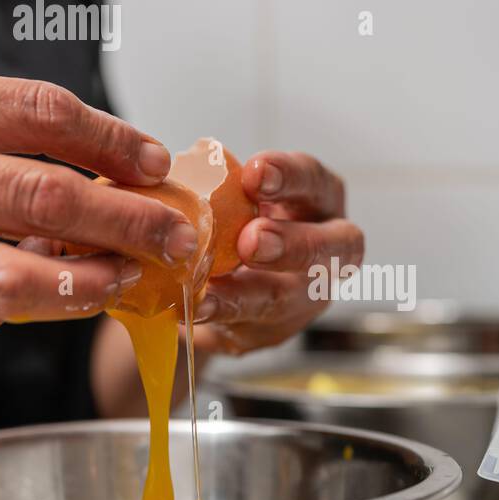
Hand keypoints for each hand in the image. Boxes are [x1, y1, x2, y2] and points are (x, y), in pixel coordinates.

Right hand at [0, 64, 201, 332]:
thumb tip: (80, 156)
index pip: (38, 113)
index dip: (110, 139)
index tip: (152, 161)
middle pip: (40, 195)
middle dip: (125, 220)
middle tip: (173, 236)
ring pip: (10, 273)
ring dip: (82, 283)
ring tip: (122, 282)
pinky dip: (17, 305)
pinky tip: (48, 297)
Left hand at [191, 152, 363, 355]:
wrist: (227, 274)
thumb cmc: (236, 216)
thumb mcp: (235, 194)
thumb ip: (220, 186)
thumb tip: (166, 170)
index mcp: (319, 200)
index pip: (315, 181)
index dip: (289, 176)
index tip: (254, 173)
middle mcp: (328, 248)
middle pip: (331, 246)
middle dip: (291, 244)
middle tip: (252, 241)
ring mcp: (307, 295)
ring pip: (289, 297)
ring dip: (249, 293)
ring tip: (208, 290)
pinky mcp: (275, 329)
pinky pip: (252, 326)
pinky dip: (221, 317)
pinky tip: (195, 309)